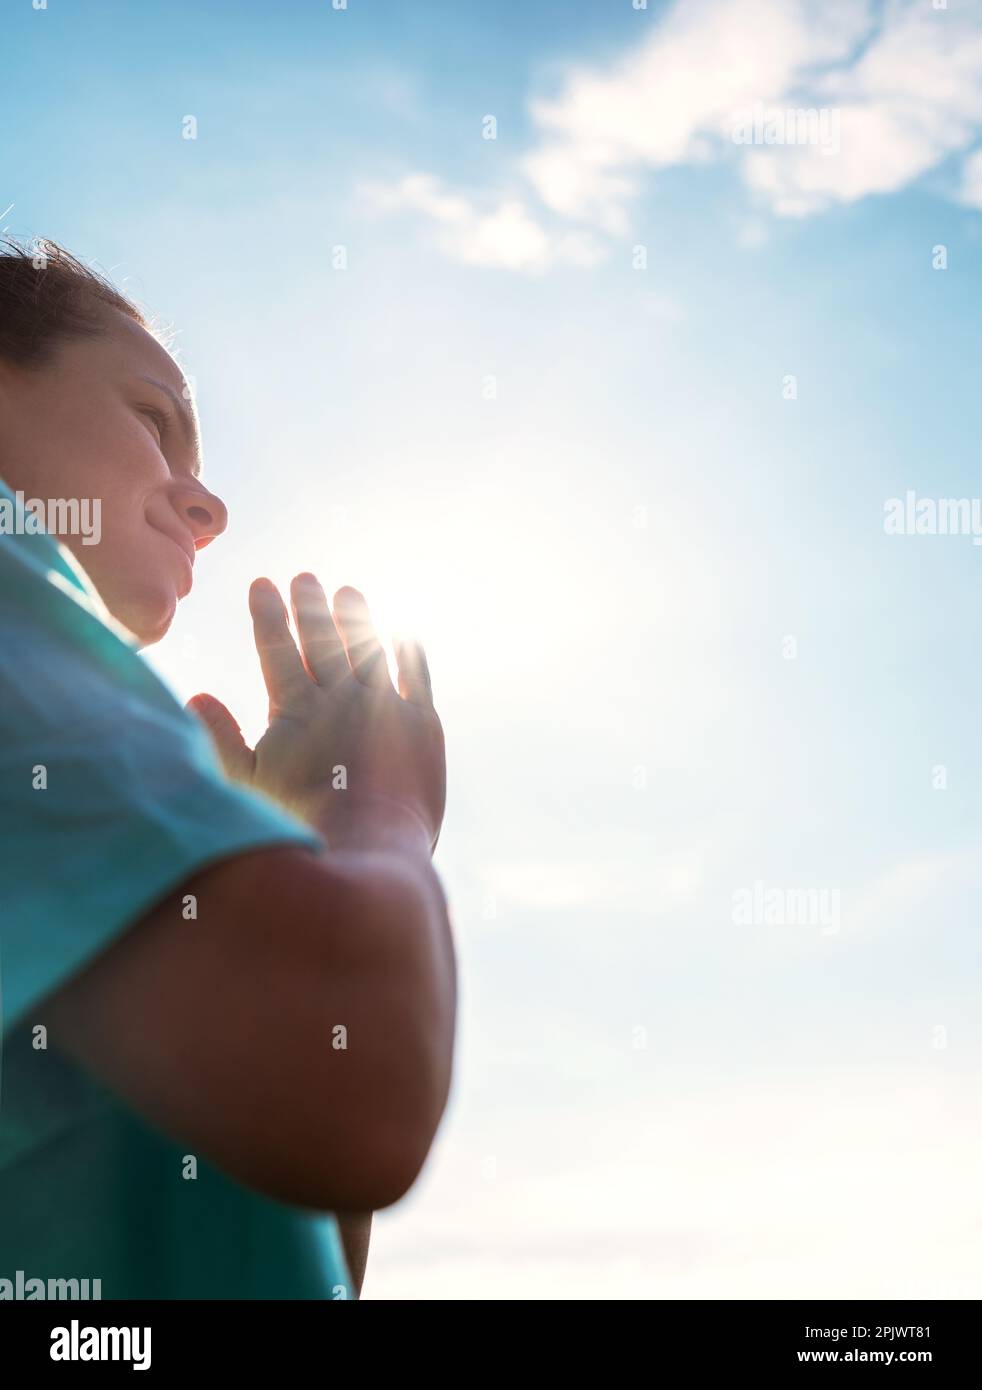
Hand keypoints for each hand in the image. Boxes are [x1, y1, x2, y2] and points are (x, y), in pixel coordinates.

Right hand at [188, 574, 445, 851]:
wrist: (368, 851)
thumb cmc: (298, 828)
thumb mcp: (246, 786)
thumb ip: (222, 739)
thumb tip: (196, 698)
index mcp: (295, 710)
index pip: (276, 650)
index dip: (267, 616)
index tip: (262, 583)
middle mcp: (340, 698)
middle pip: (322, 641)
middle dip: (310, 606)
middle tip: (305, 577)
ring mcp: (384, 707)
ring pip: (368, 648)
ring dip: (356, 617)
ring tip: (348, 591)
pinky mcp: (422, 725)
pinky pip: (416, 675)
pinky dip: (408, 651)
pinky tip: (402, 633)